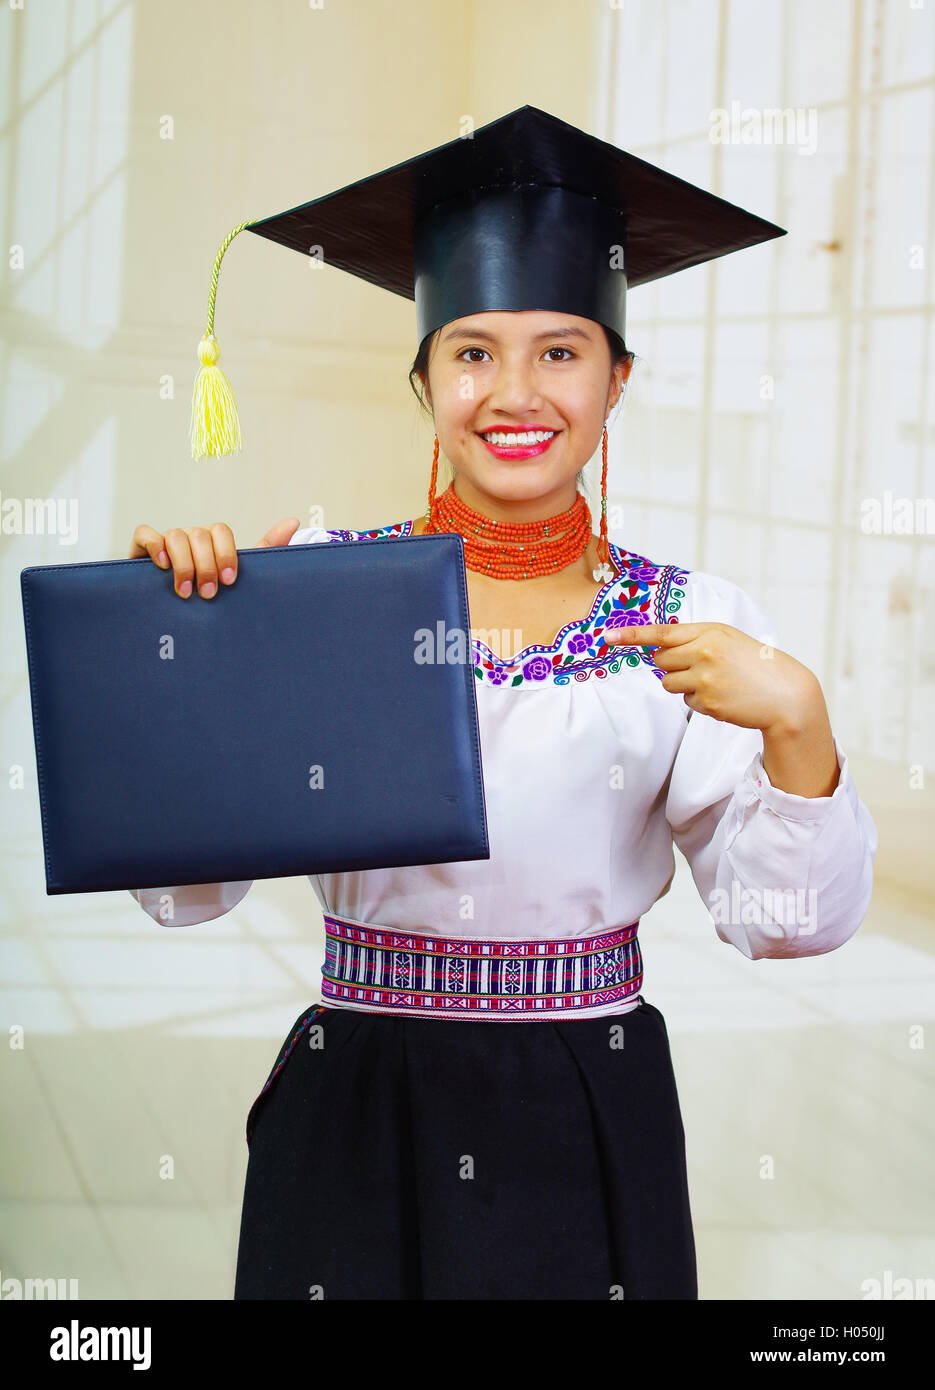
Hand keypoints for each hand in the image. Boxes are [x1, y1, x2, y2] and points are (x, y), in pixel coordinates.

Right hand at [128, 517, 299, 598]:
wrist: (172, 624)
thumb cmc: (210, 598)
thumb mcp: (239, 578)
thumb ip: (266, 550)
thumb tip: (294, 521)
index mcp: (213, 543)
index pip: (221, 531)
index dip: (226, 553)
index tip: (230, 581)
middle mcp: (190, 539)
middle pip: (200, 534)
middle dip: (206, 565)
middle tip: (209, 594)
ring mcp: (166, 542)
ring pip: (176, 535)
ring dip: (184, 564)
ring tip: (186, 593)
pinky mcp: (141, 550)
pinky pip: (145, 534)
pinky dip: (154, 545)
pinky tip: (162, 566)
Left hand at [604, 621, 823, 734]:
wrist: (785, 693)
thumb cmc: (755, 665)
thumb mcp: (728, 640)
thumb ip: (696, 640)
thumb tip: (660, 648)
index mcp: (710, 632)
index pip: (662, 632)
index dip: (632, 635)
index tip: (607, 636)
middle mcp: (704, 652)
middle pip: (660, 661)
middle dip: (671, 666)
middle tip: (697, 668)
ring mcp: (704, 678)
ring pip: (669, 683)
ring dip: (684, 685)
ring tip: (715, 683)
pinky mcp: (707, 702)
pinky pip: (686, 702)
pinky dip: (700, 702)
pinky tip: (723, 697)